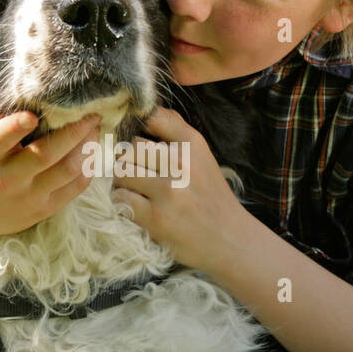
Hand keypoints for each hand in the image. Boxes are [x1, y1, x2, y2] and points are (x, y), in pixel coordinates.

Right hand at [0, 110, 100, 245]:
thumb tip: (15, 108)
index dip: (15, 127)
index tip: (30, 116)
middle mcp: (6, 178)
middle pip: (46, 154)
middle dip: (74, 131)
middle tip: (92, 114)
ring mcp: (26, 197)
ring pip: (66, 171)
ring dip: (86, 148)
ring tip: (94, 131)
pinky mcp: (41, 210)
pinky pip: (73, 189)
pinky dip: (87, 169)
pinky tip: (89, 153)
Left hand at [110, 106, 245, 272]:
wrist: (231, 240)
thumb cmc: (212, 198)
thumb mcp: (203, 158)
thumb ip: (178, 133)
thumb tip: (149, 110)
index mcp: (192, 144)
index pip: (153, 117)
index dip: (137, 125)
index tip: (138, 141)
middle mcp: (180, 163)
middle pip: (130, 147)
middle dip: (128, 161)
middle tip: (136, 174)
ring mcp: (167, 190)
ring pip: (121, 171)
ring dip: (122, 182)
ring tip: (133, 190)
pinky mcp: (156, 217)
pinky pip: (121, 198)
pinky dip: (122, 203)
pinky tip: (134, 207)